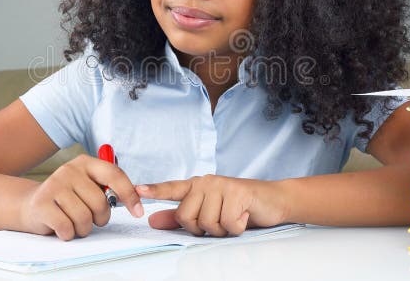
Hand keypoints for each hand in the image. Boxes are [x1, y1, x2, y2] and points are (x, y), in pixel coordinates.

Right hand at [19, 154, 142, 240]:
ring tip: (74, 223)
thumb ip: (109, 187)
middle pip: (100, 202)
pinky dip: (68, 234)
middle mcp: (69, 169)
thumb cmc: (67, 199)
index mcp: (86, 163)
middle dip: (100, 218)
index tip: (138, 212)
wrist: (30, 204)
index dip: (129, 194)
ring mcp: (54, 185)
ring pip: (84, 218)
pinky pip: (67, 227)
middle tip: (90, 219)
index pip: (114, 175)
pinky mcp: (42, 203)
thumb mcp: (88, 186)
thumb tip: (139, 197)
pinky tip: (62, 228)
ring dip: (82, 229)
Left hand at [135, 175, 287, 236]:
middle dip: (203, 228)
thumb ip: (179, 217)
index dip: (154, 191)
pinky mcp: (237, 191)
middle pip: (186, 217)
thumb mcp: (208, 214)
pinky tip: (245, 215)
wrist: (272, 201)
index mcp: (196, 186)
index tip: (137, 190)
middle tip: (220, 220)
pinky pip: (227, 223)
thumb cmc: (239, 208)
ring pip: (207, 223)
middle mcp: (206, 182)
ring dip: (223, 229)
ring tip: (234, 217)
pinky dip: (237, 227)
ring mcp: (221, 185)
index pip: (171, 189)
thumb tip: (152, 220)